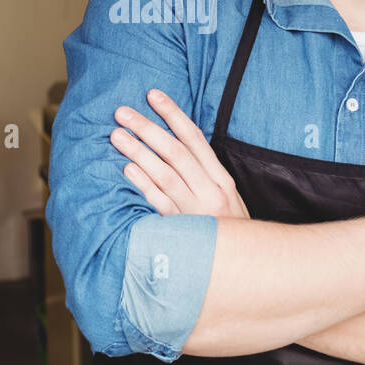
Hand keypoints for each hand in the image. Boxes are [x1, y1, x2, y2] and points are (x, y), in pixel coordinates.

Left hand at [110, 88, 250, 218]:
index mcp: (221, 179)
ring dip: (139, 152)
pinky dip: (145, 185)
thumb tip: (179, 144)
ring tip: (117, 136)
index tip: (153, 95)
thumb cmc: (229, 230)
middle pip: (175, 152)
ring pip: (165, 175)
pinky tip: (128, 170)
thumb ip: (205, 174)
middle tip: (123, 112)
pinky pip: (160, 204)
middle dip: (148, 128)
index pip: (194, 138)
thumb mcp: (226, 198)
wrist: (247, 269)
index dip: (173, 114)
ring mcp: (195, 211)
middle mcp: (210, 191)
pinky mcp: (182, 230)